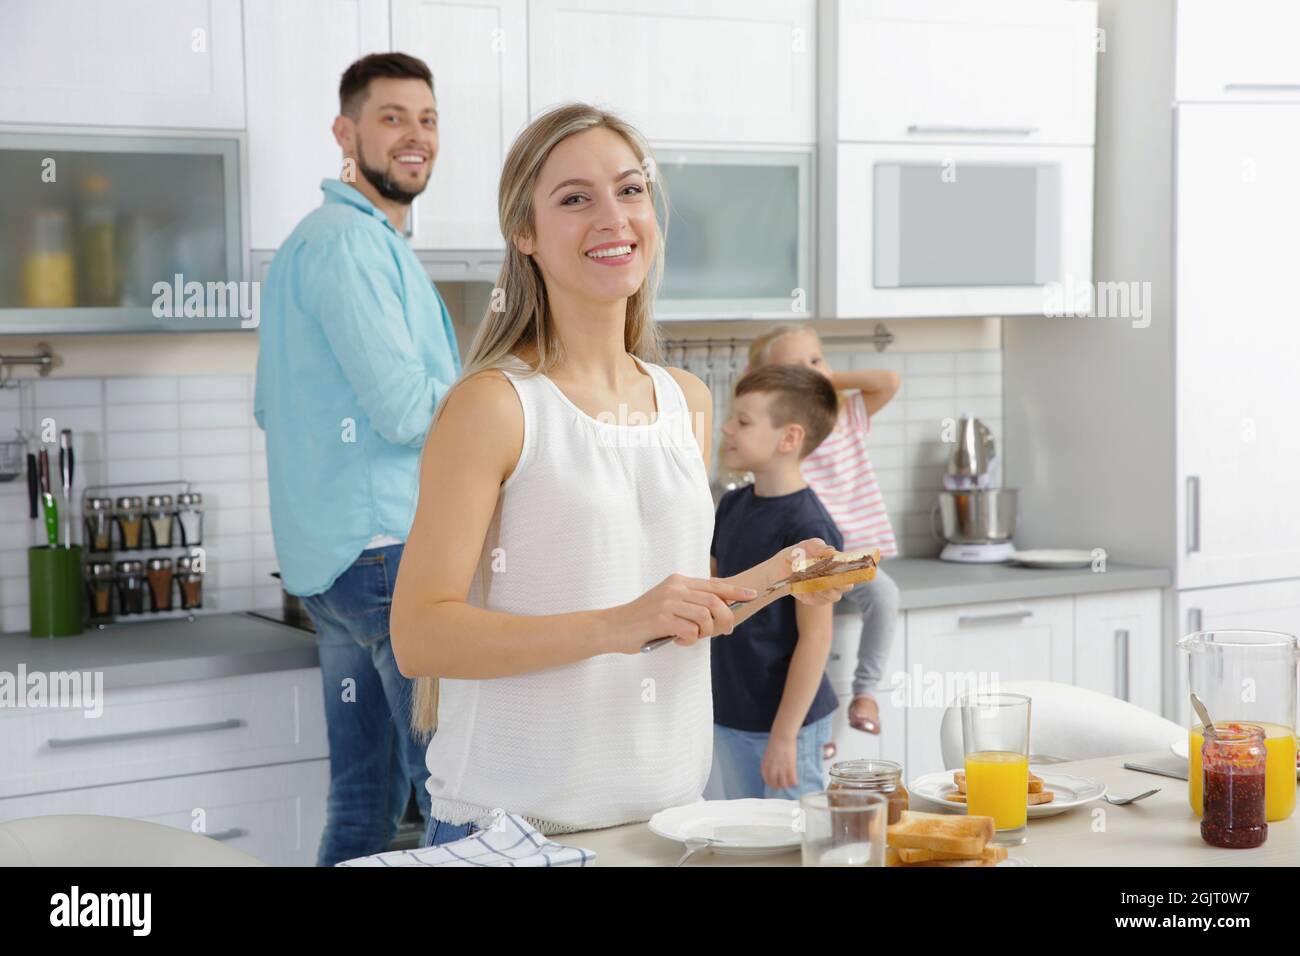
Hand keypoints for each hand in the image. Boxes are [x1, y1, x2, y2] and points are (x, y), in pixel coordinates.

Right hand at [603, 573, 756, 654]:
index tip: (751, 595)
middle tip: (724, 632)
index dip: (735, 591)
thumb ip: (691, 603)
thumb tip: (722, 610)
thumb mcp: (669, 603)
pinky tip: (677, 640)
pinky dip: (689, 641)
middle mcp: (675, 588)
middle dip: (725, 620)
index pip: (714, 584)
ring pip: (705, 617)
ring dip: (704, 633)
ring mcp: (668, 602)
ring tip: (691, 637)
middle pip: (715, 602)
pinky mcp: (662, 619)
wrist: (614, 627)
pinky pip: (691, 631)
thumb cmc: (643, 620)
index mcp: (678, 581)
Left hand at [761, 733, 798, 790]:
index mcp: (765, 766)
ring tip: (789, 783)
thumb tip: (773, 770)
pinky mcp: (790, 767)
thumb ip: (769, 763)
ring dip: (786, 785)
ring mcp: (781, 769)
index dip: (771, 783)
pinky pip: (792, 780)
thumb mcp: (768, 754)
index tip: (775, 783)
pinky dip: (794, 782)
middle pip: (774, 784)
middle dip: (779, 786)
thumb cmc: (775, 742)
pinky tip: (795, 781)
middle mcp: (772, 769)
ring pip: (783, 784)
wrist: (782, 736)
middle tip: (783, 785)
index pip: (767, 780)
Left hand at [768, 537, 852, 606]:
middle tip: (833, 578)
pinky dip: (817, 596)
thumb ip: (816, 545)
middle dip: (844, 582)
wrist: (777, 570)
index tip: (844, 567)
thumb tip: (831, 551)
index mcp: (834, 563)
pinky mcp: (815, 599)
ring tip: (818, 583)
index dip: (851, 568)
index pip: (850, 567)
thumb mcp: (803, 546)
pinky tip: (810, 588)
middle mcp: (833, 578)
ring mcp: (825, 590)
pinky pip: (821, 601)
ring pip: (836, 595)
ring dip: (829, 590)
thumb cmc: (794, 555)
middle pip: (848, 584)